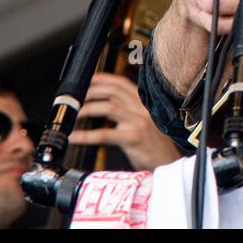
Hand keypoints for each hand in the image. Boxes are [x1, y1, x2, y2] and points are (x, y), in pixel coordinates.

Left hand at [68, 72, 182, 170]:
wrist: (169, 164)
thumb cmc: (154, 147)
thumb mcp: (145, 124)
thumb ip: (129, 113)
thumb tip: (104, 107)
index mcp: (144, 104)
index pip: (122, 84)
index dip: (103, 79)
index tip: (88, 80)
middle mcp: (142, 110)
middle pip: (114, 91)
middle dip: (91, 91)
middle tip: (75, 98)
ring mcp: (139, 123)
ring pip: (109, 107)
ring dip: (87, 109)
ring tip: (74, 116)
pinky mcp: (134, 138)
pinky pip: (105, 134)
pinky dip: (86, 136)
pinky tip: (75, 138)